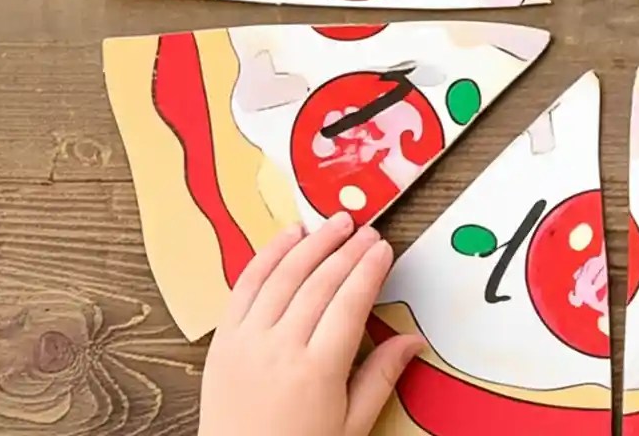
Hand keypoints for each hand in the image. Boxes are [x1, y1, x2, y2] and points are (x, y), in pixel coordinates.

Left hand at [198, 212, 422, 435]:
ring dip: (312, 243)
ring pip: (284, 276)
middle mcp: (280, 349)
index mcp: (318, 371)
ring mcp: (248, 341)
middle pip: (320, 283)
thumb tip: (414, 342)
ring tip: (335, 223)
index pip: (350, 302)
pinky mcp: (224, 340)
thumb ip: (381, 377)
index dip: (370, 270)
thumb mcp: (350, 424)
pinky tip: (287, 237)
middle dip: (347, 250)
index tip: (384, 249)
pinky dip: (267, 256)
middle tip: (367, 231)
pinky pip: (245, 286)